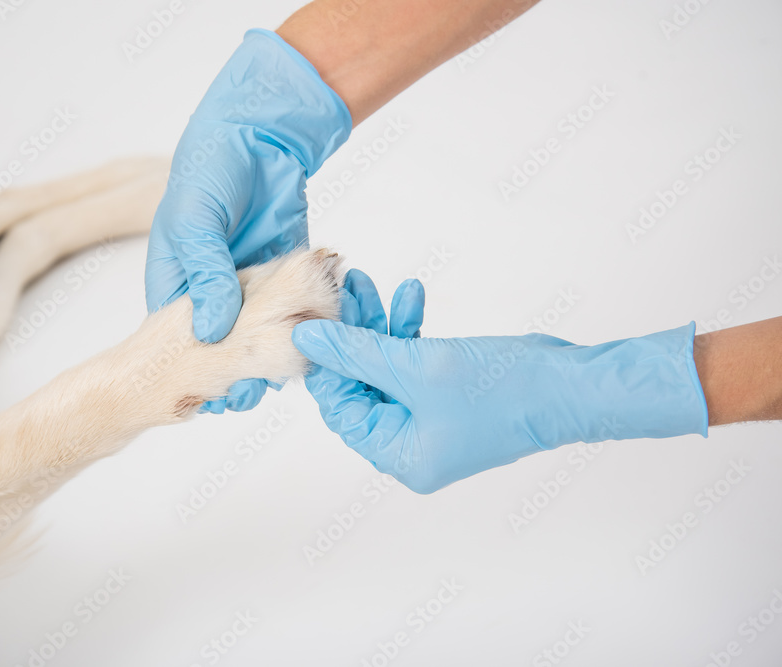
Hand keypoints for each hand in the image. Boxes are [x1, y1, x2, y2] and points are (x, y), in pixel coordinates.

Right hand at [145, 29, 350, 412]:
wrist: (260, 132)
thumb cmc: (210, 171)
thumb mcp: (195, 223)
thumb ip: (205, 277)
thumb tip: (210, 333)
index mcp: (177, 284)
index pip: (180, 343)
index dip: (196, 373)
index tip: (213, 400)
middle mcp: (214, 292)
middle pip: (224, 349)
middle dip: (236, 375)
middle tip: (252, 394)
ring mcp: (253, 286)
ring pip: (263, 337)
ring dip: (273, 357)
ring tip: (285, 377)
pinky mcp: (289, 274)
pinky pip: (297, 310)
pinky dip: (305, 327)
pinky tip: (315, 345)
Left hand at [292, 271, 708, 492]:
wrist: (571, 385)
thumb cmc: (504, 389)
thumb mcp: (416, 365)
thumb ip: (355, 350)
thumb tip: (304, 339)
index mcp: (398, 455)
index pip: (340, 407)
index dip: (327, 361)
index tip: (318, 316)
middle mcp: (411, 445)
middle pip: (360, 383)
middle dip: (354, 332)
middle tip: (348, 288)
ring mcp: (431, 420)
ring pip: (386, 366)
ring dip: (380, 323)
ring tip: (369, 282)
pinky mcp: (448, 396)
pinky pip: (413, 363)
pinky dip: (410, 330)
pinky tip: (412, 295)